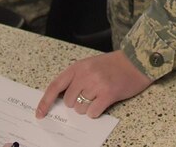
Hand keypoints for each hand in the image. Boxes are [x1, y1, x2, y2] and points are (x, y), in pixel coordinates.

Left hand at [37, 51, 152, 119]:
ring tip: (99, 96)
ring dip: (88, 107)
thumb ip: (75, 78)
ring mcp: (96, 84)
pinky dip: (96, 112)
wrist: (136, 61)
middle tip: (90, 94)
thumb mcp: (89, 65)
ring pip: (80, 109)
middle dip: (77, 103)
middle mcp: (85, 75)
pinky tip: (104, 102)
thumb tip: (63, 98)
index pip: (55, 86)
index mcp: (77, 67)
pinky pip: (92, 113)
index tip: (39, 114)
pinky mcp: (108, 94)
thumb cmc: (112, 65)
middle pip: (69, 101)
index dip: (45, 102)